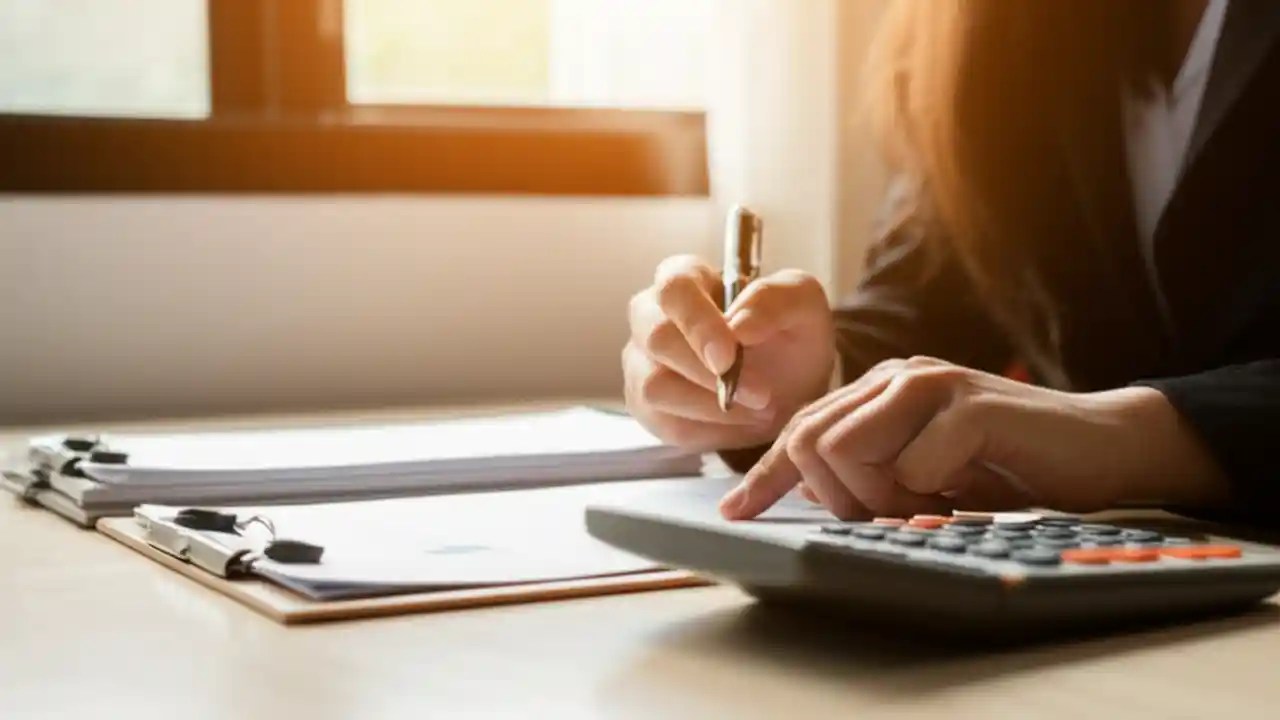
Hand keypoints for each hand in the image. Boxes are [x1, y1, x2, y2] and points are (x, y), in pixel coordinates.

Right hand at [623, 255, 835, 451]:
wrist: (792, 386)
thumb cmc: (790, 335)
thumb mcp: (803, 306)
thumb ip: (773, 301)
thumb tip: (737, 326)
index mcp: (686, 277)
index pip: (674, 289)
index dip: (697, 323)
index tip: (730, 357)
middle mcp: (651, 316)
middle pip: (656, 339)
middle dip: (707, 373)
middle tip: (760, 394)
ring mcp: (642, 362)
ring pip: (654, 386)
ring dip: (712, 406)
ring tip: (759, 409)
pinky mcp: (647, 406)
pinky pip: (665, 423)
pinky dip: (710, 429)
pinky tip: (740, 422)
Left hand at [719, 356, 1229, 518]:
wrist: (1098, 449)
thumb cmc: (1006, 466)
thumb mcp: (922, 476)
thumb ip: (868, 473)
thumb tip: (805, 494)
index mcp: (880, 391)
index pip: (800, 429)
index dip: (763, 476)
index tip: (734, 514)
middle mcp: (897, 378)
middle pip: (810, 440)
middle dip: (838, 494)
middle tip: (898, 509)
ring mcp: (933, 384)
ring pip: (846, 448)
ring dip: (882, 495)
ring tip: (934, 499)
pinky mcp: (971, 405)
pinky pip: (911, 465)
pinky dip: (930, 494)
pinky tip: (966, 490)